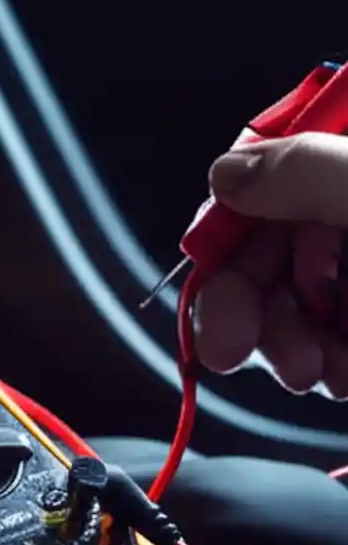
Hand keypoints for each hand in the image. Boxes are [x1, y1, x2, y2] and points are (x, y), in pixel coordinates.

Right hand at [195, 132, 347, 396]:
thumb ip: (310, 170)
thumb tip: (225, 174)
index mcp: (343, 166)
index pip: (263, 183)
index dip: (223, 234)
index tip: (209, 284)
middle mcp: (345, 212)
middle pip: (269, 252)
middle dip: (248, 304)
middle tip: (232, 350)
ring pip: (297, 303)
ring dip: (286, 344)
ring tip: (311, 373)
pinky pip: (333, 342)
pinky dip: (330, 366)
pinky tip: (341, 378)